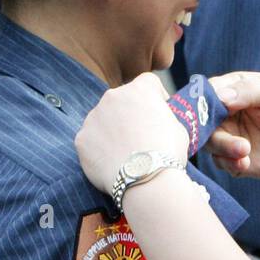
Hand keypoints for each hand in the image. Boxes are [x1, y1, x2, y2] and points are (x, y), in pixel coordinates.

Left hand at [74, 73, 188, 193]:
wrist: (145, 177)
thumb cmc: (167, 152)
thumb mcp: (178, 126)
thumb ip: (161, 116)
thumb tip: (156, 122)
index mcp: (139, 90)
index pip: (147, 82)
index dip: (155, 96)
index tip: (158, 112)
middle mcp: (112, 96)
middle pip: (121, 100)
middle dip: (130, 114)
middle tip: (141, 136)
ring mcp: (93, 117)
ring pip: (103, 120)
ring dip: (112, 130)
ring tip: (126, 154)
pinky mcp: (81, 138)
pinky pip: (91, 140)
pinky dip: (100, 149)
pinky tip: (113, 163)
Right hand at [206, 72, 259, 181]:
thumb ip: (249, 91)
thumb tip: (221, 97)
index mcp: (232, 89)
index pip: (206, 92)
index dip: (202, 101)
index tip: (212, 110)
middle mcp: (224, 113)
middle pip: (200, 120)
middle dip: (209, 129)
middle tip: (227, 134)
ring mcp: (227, 137)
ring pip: (208, 143)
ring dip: (223, 148)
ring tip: (245, 150)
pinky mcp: (231, 159)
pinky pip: (220, 163)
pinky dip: (230, 164)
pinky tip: (246, 163)